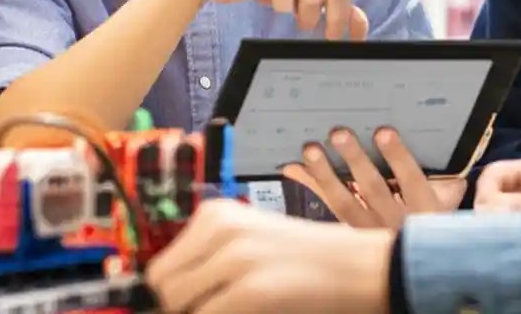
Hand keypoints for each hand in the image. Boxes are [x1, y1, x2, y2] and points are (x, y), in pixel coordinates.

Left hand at [146, 199, 393, 313]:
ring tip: (233, 310)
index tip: (173, 308)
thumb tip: (161, 294)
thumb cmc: (308, 259)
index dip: (161, 297)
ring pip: (177, 305)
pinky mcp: (252, 292)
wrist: (362, 266)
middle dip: (176, 309)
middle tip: (210, 309)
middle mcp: (220, 231)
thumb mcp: (249, 243)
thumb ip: (207, 261)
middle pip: (161, 288)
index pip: (158, 268)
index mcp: (215, 215)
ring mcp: (235, 260)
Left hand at [281, 127, 464, 228]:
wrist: (419, 268)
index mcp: (424, 211)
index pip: (412, 182)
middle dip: (355, 160)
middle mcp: (394, 222)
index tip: (383, 132)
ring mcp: (369, 231)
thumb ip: (447, 185)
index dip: (398, 157)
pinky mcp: (348, 232)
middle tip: (338, 133)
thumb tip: (458, 163)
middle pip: (373, 190)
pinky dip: (311, 186)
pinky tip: (294, 168)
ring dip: (325, 175)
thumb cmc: (434, 223)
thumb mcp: (448, 207)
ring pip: (344, 203)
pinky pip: (327, 208)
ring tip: (311, 150)